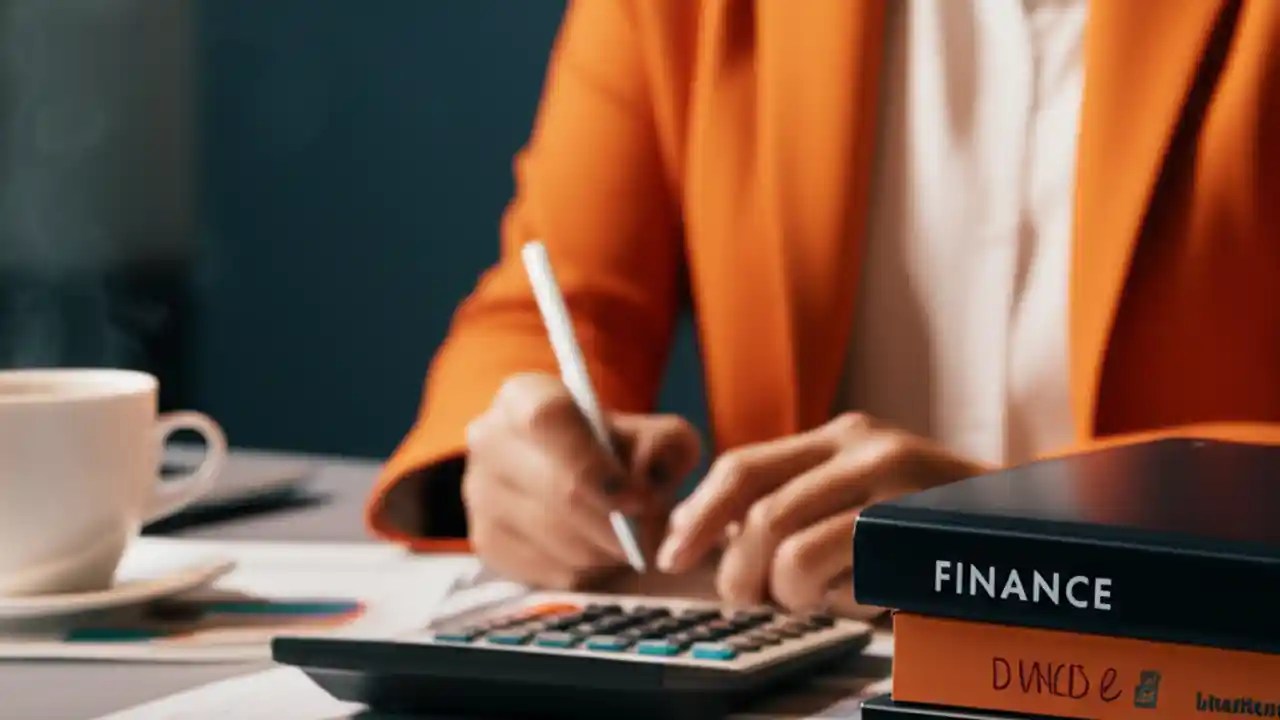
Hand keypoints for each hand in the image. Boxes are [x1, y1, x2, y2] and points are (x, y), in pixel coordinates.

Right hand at [462, 372, 700, 589]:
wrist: (581, 475)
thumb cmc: (620, 450)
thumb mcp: (655, 433)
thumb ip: (667, 448)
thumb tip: (646, 484)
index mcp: (524, 396)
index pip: (548, 421)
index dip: (596, 465)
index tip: (639, 498)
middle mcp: (489, 439)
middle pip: (555, 489)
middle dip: (614, 522)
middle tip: (648, 533)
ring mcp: (480, 494)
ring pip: (555, 538)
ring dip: (605, 552)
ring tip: (628, 542)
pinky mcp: (486, 542)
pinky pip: (546, 571)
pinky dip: (586, 572)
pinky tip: (599, 553)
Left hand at [655, 413, 987, 614]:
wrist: (1038, 524)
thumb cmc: (938, 523)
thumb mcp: (865, 493)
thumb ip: (800, 501)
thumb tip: (718, 536)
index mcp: (844, 435)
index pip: (744, 467)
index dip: (697, 513)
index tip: (672, 552)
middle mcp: (866, 446)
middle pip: (758, 512)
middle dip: (736, 569)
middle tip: (745, 598)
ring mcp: (895, 486)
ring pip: (790, 550)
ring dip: (787, 593)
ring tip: (812, 601)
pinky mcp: (914, 529)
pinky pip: (840, 577)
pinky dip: (835, 601)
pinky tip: (860, 598)